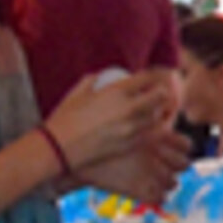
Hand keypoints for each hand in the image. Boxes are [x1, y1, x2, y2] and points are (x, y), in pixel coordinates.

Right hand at [51, 70, 179, 205]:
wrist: (58, 149)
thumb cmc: (64, 118)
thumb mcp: (78, 92)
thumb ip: (93, 79)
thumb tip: (103, 76)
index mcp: (116, 91)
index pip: (149, 77)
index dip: (159, 74)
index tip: (160, 75)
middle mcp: (128, 109)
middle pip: (162, 96)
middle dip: (164, 93)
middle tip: (160, 94)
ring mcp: (131, 128)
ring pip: (159, 117)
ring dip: (159, 112)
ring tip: (154, 111)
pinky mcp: (130, 145)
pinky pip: (150, 134)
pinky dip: (151, 129)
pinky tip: (145, 128)